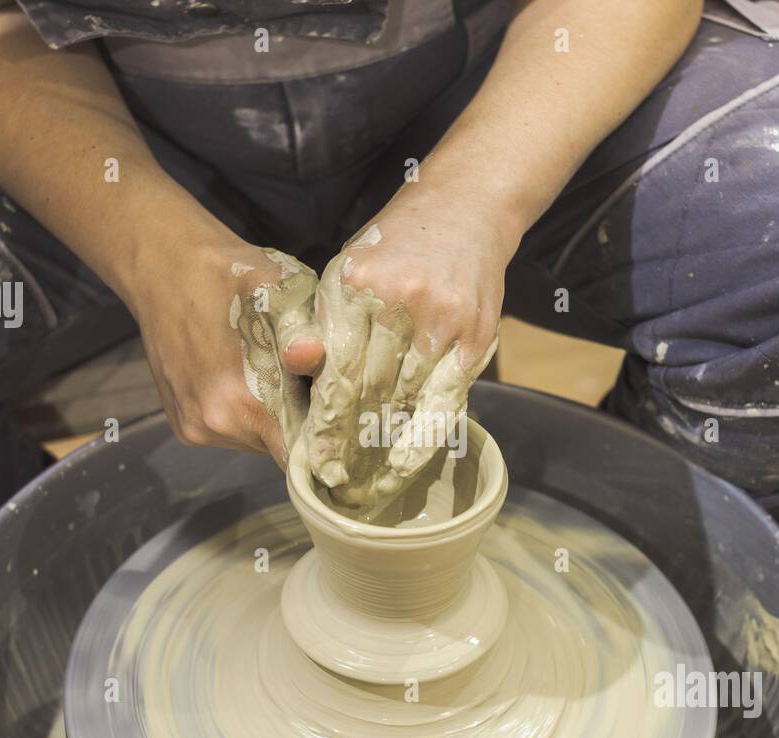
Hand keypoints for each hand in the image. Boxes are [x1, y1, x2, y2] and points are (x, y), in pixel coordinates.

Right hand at [130, 235, 322, 467]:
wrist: (165, 266)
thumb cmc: (232, 275)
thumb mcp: (280, 292)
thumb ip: (307, 332)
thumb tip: (323, 361)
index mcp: (246, 402)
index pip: (299, 455)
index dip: (325, 444)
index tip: (343, 426)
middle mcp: (217, 425)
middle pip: (280, 447)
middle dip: (301, 422)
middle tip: (310, 384)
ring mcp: (196, 428)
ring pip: (256, 440)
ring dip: (271, 417)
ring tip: (273, 374)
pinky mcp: (183, 425)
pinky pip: (230, 431)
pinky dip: (245, 413)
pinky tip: (241, 376)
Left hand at [302, 191, 512, 505]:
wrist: (462, 211)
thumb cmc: (393, 249)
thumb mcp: (345, 272)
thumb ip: (325, 327)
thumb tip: (304, 391)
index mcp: (353, 286)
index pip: (336, 371)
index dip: (326, 423)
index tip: (316, 460)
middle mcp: (398, 302)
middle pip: (370, 393)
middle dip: (350, 443)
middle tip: (338, 482)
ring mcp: (441, 319)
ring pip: (406, 401)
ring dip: (383, 448)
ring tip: (366, 485)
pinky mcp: (474, 336)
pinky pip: (445, 401)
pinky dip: (422, 438)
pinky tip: (403, 465)